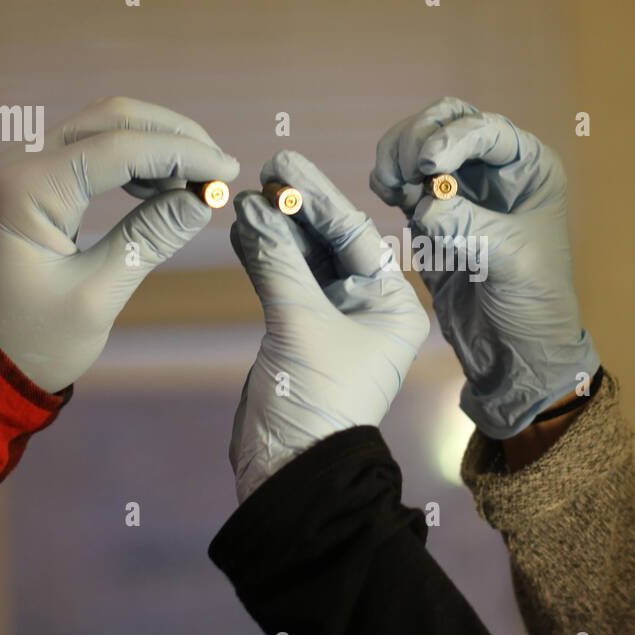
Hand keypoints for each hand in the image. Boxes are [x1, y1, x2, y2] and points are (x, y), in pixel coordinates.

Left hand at [0, 96, 238, 392]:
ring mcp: (25, 167)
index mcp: (29, 189)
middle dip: (173, 135)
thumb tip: (202, 200)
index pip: (120, 148)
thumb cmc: (29, 339)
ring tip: (200, 181)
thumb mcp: (96, 297)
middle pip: (113, 119)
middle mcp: (21, 163)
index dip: (182, 153)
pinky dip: (135, 159)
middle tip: (221, 168)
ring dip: (157, 143)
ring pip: (104, 127)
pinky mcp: (34, 181)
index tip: (229, 171)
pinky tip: (164, 187)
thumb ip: (149, 239)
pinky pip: (92, 150)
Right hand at [229, 151, 429, 501]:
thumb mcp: (299, 324)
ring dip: (273, 229)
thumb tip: (250, 206)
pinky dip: (261, 256)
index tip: (284, 165)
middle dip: (295, 208)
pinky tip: (240, 228)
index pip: (356, 236)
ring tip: (242, 196)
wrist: (291, 469)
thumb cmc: (315, 403)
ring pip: (303, 259)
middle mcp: (370, 309)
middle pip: (330, 242)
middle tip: (262, 170)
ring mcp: (334, 320)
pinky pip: (282, 281)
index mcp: (395, 307)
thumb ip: (276, 261)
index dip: (317, 197)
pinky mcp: (300, 332)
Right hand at [369, 96, 597, 439]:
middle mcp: (495, 168)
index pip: (486, 128)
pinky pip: (401, 177)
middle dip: (417, 137)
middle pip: (446, 120)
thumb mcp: (511, 263)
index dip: (453, 137)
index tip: (428, 165)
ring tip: (389, 187)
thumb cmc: (533, 306)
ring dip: (396, 155)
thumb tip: (425, 202)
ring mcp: (460, 187)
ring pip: (417, 142)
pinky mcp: (430, 211)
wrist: (512, 352)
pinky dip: (387, 178)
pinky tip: (386, 196)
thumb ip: (469, 227)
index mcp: (529, 169)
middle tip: (403, 172)